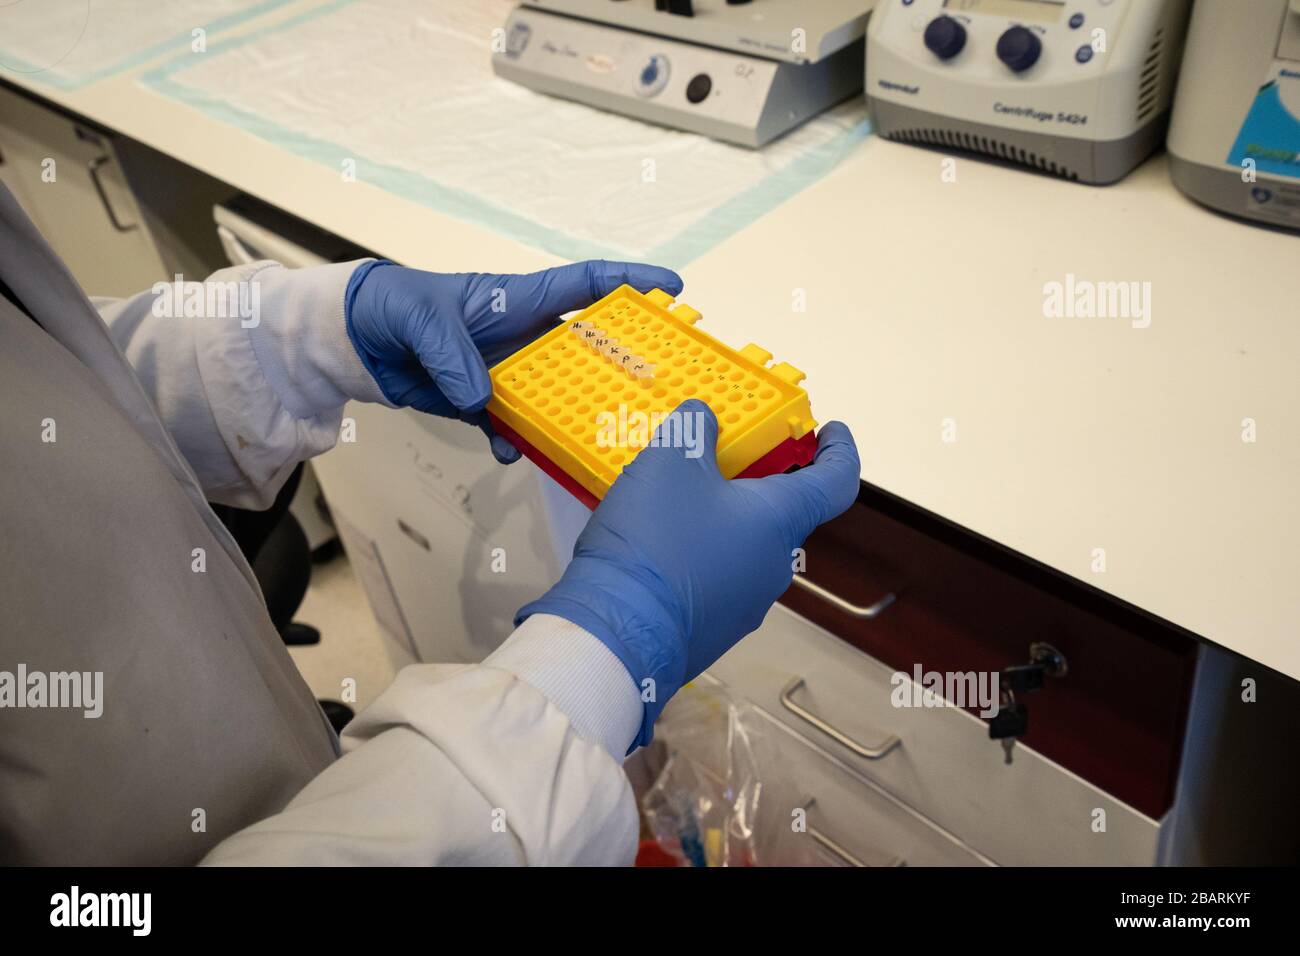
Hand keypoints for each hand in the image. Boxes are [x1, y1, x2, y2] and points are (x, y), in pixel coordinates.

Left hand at [344, 259, 682, 461]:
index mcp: (516, 298)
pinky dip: (516, 443)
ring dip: (572, 414)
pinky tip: (512, 454)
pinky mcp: (480, 404)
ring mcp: (504, 372)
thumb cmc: (390, 305)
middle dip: (622, 360)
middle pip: (585, 346)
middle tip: (658, 379)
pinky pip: (511, 427)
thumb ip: (454, 354)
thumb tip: (484, 398)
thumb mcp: (421, 317)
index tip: (673, 288)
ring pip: (554, 394)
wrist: (350, 339)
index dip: (630, 282)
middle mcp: (521, 336)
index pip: (584, 285)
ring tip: (596, 434)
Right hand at [516, 400, 860, 746]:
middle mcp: (775, 565)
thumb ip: (692, 429)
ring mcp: (748, 604)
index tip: (830, 431)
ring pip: (744, 550)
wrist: (618, 634)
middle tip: (717, 463)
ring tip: (670, 508)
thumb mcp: (668, 462)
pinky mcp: (716, 632)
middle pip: (780, 515)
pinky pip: (716, 582)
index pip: (836, 482)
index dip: (840, 450)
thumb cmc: (656, 540)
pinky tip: (657, 552)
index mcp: (780, 520)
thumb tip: (702, 417)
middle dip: (754, 486)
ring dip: (721, 524)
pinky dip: (698, 559)